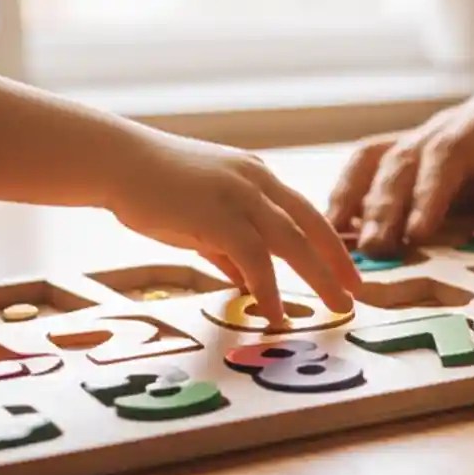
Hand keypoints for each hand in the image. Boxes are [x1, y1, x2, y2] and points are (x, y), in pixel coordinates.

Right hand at [107, 134, 359, 323]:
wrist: (116, 162)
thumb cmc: (151, 189)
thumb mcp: (199, 216)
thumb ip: (226, 247)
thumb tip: (245, 280)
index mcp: (256, 177)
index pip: (305, 212)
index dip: (329, 243)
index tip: (346, 270)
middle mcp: (257, 181)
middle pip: (311, 225)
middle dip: (337, 262)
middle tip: (357, 293)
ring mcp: (240, 195)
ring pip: (294, 241)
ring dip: (319, 278)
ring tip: (336, 308)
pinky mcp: (219, 213)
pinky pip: (256, 257)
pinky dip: (269, 287)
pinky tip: (275, 312)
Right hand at [328, 94, 473, 256]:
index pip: (451, 151)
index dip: (430, 191)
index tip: (419, 233)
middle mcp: (451, 125)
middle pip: (405, 157)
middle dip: (386, 204)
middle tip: (377, 250)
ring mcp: (428, 143)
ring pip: (377, 159)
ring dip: (356, 198)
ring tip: (340, 240)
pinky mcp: (417, 166)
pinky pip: (372, 172)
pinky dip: (350, 198)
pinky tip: (338, 234)